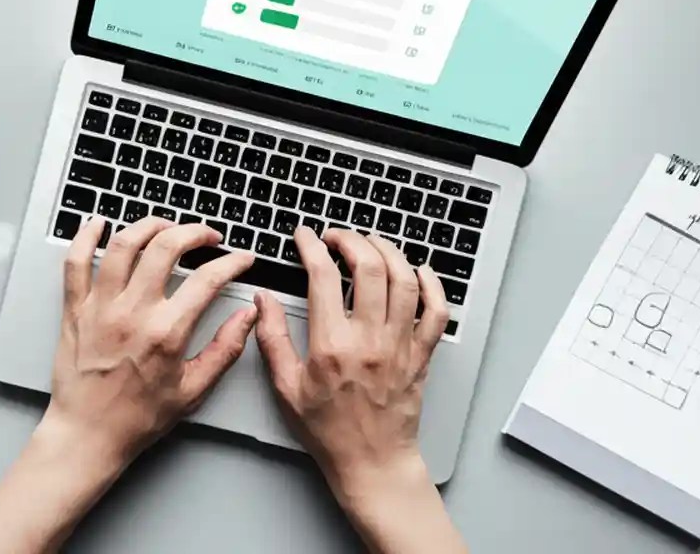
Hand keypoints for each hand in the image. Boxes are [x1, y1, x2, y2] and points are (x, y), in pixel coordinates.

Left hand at [43, 216, 258, 466]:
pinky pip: (74, 262)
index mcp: (166, 332)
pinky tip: (98, 223)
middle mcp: (132, 312)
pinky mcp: (75, 309)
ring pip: (123, 244)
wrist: (88, 434)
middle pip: (165, 247)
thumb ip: (225, 349)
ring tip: (165, 225)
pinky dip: (84, 236)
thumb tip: (247, 318)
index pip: (207, 279)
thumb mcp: (193, 389)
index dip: (232, 262)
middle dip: (194, 232)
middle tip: (207, 236)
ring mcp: (100, 307)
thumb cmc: (137, 418)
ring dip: (148, 225)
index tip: (241, 259)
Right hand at [254, 227, 449, 495]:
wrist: (371, 461)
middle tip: (338, 236)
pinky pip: (436, 311)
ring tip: (372, 243)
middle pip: (369, 267)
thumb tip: (263, 300)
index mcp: (331, 345)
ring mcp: (400, 345)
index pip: (322, 277)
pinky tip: (418, 271)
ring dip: (389, 252)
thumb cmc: (329, 430)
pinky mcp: (420, 355)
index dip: (311, 246)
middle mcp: (369, 340)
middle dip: (352, 240)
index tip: (305, 237)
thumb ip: (273, 339)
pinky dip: (432, 285)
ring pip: (405, 280)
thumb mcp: (286, 387)